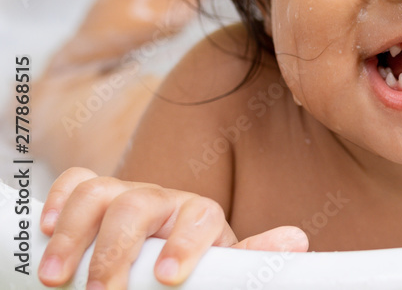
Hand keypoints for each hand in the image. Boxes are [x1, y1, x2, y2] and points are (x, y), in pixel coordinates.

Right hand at [38, 167, 308, 288]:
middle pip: (137, 205)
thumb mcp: (221, 264)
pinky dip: (58, 200)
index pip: (199, 215)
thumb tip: (296, 241)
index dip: (184, 242)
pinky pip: (75, 182)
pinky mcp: (93, 198)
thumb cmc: (196, 267)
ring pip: (99, 191)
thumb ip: (251, 258)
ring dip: (74, 232)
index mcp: (199, 216)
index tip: (168, 278)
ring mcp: (124, 195)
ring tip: (58, 277)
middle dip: (116, 250)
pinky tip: (46, 231)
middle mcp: (161, 200)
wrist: (167, 261)